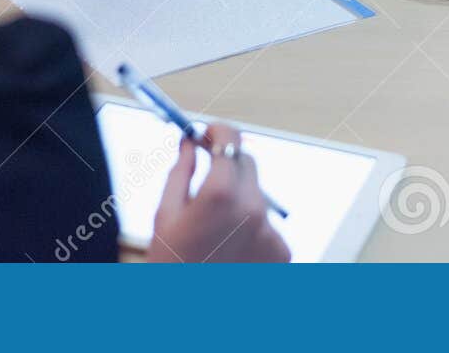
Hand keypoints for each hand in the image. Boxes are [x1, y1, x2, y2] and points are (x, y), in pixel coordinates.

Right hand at [147, 125, 289, 262]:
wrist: (190, 317)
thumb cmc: (173, 268)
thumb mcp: (165, 215)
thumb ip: (181, 171)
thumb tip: (188, 142)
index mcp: (219, 194)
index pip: (230, 138)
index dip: (218, 131)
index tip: (208, 133)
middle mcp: (252, 208)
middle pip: (246, 163)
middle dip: (227, 165)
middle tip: (206, 176)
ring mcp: (270, 230)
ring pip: (256, 195)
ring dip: (238, 200)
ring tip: (214, 231)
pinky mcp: (282, 251)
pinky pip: (266, 224)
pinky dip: (251, 228)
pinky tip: (231, 249)